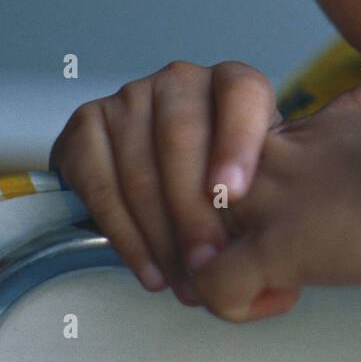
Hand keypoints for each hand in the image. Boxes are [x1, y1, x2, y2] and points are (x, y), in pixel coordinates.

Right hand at [48, 60, 282, 304]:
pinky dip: (126, 238)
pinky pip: (100, 188)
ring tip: (185, 281)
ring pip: (140, 170)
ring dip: (162, 236)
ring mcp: (127, 98)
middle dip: (194, 209)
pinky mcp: (86, 125)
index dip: (237, 141)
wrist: (168, 163)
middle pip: (181, 138)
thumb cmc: (229, 170)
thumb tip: (274, 249)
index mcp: (230, 81)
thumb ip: (269, 189)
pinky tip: (152, 272)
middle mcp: (179, 80)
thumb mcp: (261, 170)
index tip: (234, 193)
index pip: (241, 94)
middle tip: (208, 262)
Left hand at [191, 0, 360, 321]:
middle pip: (207, 187)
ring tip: (266, 279)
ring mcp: (273, 201)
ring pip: (192, 230)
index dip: (265, 187)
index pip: (253, 153)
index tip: (305, 213)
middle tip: (262, 253)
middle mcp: (283, 161)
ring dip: (219, 262)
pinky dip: (236, 303)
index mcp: (320, 132)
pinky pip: (216, 286)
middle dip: (222, 224)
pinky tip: (283, 294)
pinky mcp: (277, 244)